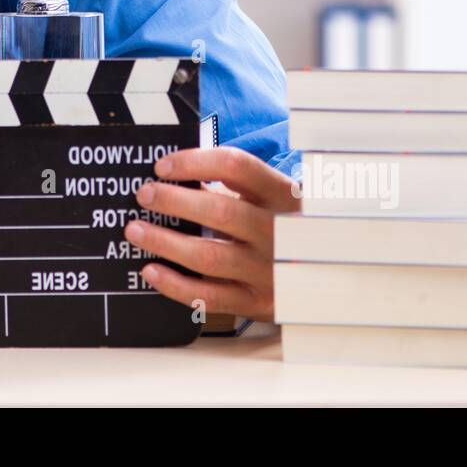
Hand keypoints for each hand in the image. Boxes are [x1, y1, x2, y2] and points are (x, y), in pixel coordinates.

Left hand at [123, 147, 299, 322]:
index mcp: (282, 195)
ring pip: (210, 257)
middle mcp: (280, 232)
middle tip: (144, 195)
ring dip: (165, 242)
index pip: (237, 167)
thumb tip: (172, 177)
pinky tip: (151, 270)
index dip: (195, 162)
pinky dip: (176, 285)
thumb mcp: (272, 198)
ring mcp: (270, 270)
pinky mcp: (259, 303)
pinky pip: (210, 297)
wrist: (330, 272)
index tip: (162, 167)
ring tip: (136, 230)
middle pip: (221, 212)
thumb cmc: (285, 226)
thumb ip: (234, 186)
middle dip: (174, 201)